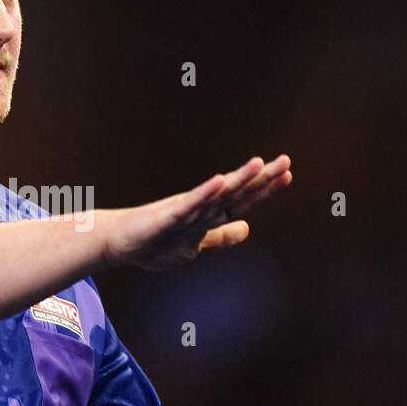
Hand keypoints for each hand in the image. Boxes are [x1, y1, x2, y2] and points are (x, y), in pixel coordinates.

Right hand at [102, 154, 291, 270]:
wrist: (119, 242)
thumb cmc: (155, 242)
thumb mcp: (196, 244)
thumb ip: (221, 236)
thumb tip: (247, 228)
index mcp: (208, 215)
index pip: (242, 200)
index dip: (265, 189)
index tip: (287, 174)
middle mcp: (201, 208)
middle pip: (236, 192)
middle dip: (261, 179)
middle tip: (285, 161)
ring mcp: (185, 210)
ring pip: (216, 194)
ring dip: (237, 179)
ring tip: (258, 164)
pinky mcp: (168, 215)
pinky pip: (189, 204)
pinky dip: (204, 193)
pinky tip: (218, 182)